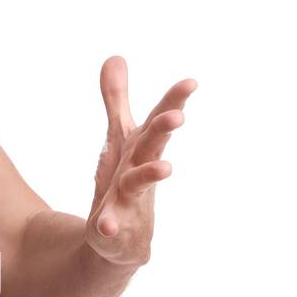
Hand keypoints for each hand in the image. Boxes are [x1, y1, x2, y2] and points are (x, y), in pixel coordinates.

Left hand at [86, 55, 195, 265]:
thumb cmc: (124, 180)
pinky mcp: (116, 228)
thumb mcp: (119, 138)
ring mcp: (131, 200)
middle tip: (178, 116)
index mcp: (141, 149)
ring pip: (138, 185)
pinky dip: (110, 226)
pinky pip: (113, 227)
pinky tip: (105, 226)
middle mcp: (140, 171)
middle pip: (151, 147)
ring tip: (166, 168)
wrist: (119, 239)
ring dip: (150, 175)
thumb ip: (116, 100)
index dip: (173, 101)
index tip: (191, 81)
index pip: (158, 120)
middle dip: (163, 131)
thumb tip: (115, 57)